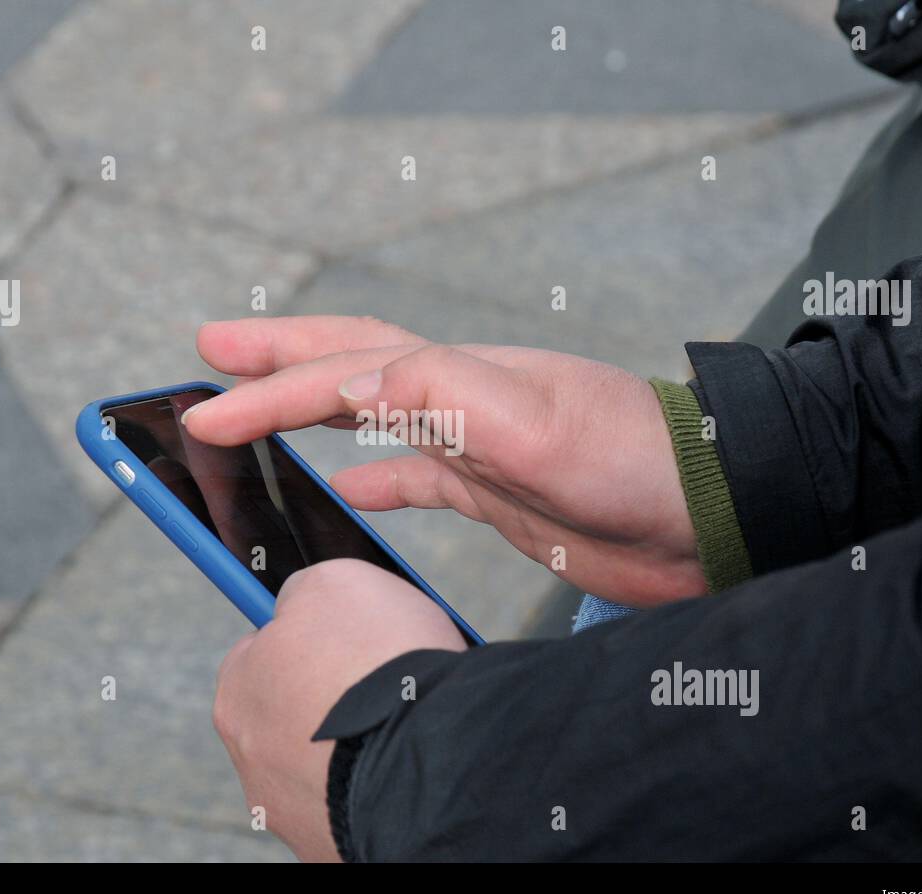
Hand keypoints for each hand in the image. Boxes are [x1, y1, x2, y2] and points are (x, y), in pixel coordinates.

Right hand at [189, 315, 703, 604]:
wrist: (711, 516)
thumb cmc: (642, 464)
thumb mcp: (543, 427)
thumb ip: (452, 398)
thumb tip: (361, 382)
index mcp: (463, 376)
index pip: (347, 371)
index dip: (272, 387)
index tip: (209, 410)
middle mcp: (462, 399)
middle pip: (350, 362)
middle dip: (276, 358)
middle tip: (211, 349)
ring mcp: (477, 443)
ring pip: (373, 414)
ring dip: (311, 408)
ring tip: (257, 406)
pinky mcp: (498, 489)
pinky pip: (417, 476)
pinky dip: (375, 479)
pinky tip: (350, 488)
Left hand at [214, 558, 465, 861]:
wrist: (432, 753)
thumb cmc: (378, 660)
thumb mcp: (335, 583)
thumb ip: (304, 593)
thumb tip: (298, 604)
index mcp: (238, 694)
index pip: (259, 655)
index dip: (307, 641)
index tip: (342, 638)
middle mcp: (251, 762)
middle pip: (292, 714)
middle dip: (331, 697)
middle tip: (385, 679)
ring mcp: (293, 814)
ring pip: (327, 764)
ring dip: (359, 743)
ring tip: (409, 723)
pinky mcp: (335, 850)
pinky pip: (361, 801)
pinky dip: (384, 782)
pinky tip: (414, 762)